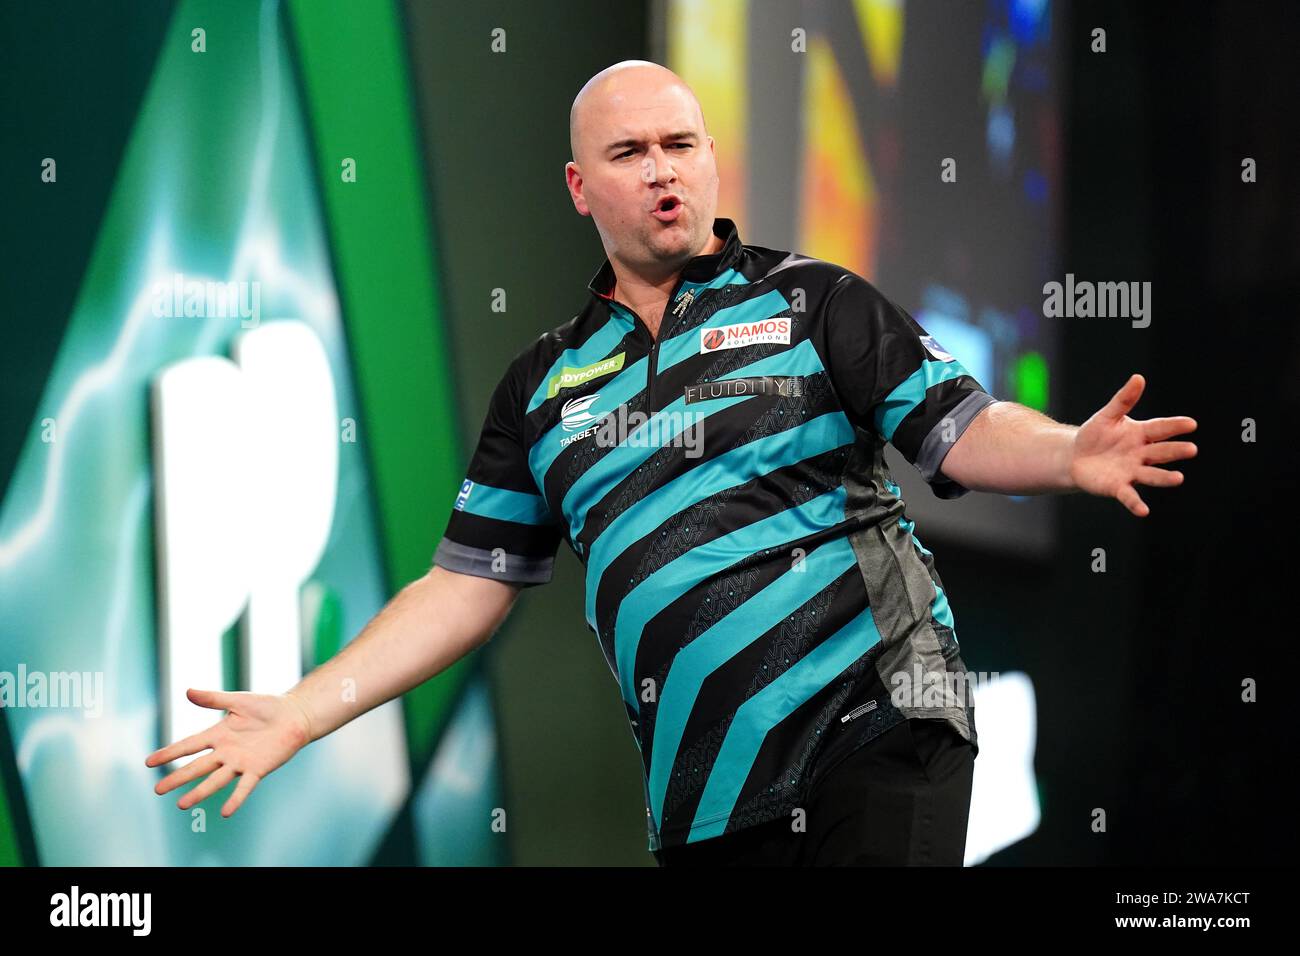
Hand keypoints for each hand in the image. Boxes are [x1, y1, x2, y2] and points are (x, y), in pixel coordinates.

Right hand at [145, 688, 313, 817]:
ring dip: (199, 792)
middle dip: (178, 778)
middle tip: (158, 790)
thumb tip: (187, 692)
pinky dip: (236, 798)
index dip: (170, 753)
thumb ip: (213, 699)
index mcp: (218, 734)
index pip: (189, 745)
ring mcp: (241, 762)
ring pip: (215, 780)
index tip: (148, 762)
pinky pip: (245, 786)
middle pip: (197, 766)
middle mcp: (226, 751)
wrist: (295, 715)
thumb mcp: (238, 700)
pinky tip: (226, 811)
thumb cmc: (267, 706)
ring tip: (181, 805)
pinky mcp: (258, 768)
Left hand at [1069, 374, 1196, 516]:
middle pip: (1161, 452)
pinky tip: (1144, 511)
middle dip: (1175, 451)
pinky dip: (1136, 503)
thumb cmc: (1095, 435)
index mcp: (1141, 434)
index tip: (1191, 423)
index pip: (1161, 429)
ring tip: (1179, 478)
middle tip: (1192, 449)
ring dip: (1164, 478)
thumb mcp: (1107, 416)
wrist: (1075, 457)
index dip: (1175, 426)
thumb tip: (1138, 377)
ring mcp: (1132, 471)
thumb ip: (1123, 400)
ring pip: (1151, 475)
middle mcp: (1142, 454)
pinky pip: (1129, 496)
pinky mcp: (1118, 487)